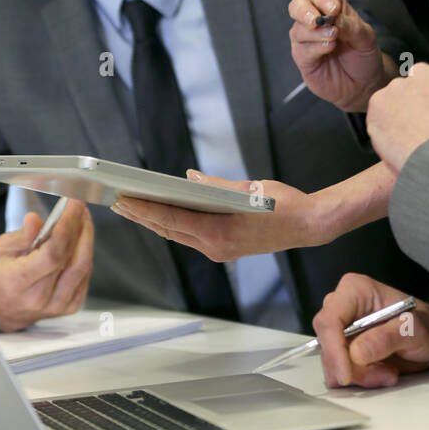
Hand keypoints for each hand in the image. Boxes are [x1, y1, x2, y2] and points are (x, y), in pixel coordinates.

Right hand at [0, 199, 93, 331]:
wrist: (4, 309)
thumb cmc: (3, 276)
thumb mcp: (2, 249)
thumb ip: (22, 236)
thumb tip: (35, 219)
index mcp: (19, 282)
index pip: (52, 254)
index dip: (67, 226)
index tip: (73, 204)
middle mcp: (40, 297)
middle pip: (71, 258)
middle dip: (79, 226)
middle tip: (79, 206)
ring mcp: (58, 305)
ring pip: (83, 265)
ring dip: (86, 237)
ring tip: (82, 218)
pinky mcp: (71, 306)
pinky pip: (85, 274)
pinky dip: (85, 252)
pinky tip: (80, 238)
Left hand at [112, 173, 322, 259]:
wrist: (309, 225)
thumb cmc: (284, 204)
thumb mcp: (249, 188)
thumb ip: (215, 185)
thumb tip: (189, 178)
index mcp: (220, 232)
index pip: (172, 219)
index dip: (145, 209)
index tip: (124, 199)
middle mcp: (216, 246)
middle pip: (169, 230)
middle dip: (142, 216)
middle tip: (118, 202)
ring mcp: (219, 251)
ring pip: (178, 236)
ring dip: (155, 222)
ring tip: (132, 208)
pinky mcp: (224, 249)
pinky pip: (191, 237)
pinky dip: (174, 226)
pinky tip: (162, 215)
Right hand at [288, 0, 394, 111]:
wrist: (363, 83)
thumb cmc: (363, 55)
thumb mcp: (365, 37)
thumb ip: (351, 26)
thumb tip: (334, 18)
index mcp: (331, 8)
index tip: (334, 9)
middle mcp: (315, 21)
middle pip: (298, 6)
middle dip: (305, 11)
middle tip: (318, 19)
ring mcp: (306, 40)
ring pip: (298, 29)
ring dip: (315, 33)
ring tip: (333, 38)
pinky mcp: (303, 59)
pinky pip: (302, 50)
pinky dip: (315, 47)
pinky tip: (329, 48)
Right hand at [312, 273, 428, 388]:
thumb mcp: (416, 330)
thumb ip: (388, 338)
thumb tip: (357, 353)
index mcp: (355, 290)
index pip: (328, 320)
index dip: (334, 350)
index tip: (347, 375)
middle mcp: (343, 307)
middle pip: (328, 344)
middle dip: (353, 367)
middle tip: (385, 373)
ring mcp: (342, 329)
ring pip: (332, 362)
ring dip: (360, 375)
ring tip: (389, 372)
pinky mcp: (345, 348)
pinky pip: (340, 371)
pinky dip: (360, 379)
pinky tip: (382, 372)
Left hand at [365, 57, 428, 174]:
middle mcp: (421, 71)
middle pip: (416, 84)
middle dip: (417, 102)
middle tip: (423, 127)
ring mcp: (396, 86)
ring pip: (395, 99)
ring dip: (399, 114)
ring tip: (408, 138)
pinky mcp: (377, 103)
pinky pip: (378, 114)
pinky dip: (383, 127)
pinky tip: (395, 143)